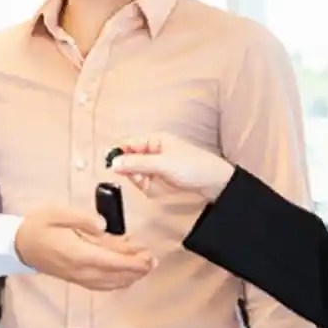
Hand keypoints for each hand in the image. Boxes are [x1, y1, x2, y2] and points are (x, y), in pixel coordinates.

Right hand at [15, 206, 154, 289]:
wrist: (18, 245)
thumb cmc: (38, 226)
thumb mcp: (57, 213)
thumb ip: (81, 219)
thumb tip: (103, 225)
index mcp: (77, 253)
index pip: (111, 261)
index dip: (132, 261)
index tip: (148, 257)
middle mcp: (80, 270)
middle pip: (115, 275)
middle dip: (136, 269)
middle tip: (153, 260)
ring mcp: (78, 277)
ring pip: (110, 283)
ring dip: (130, 277)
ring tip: (145, 267)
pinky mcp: (76, 279)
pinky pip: (101, 285)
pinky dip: (117, 282)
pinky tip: (127, 277)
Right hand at [110, 132, 235, 200]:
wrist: (216, 183)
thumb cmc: (194, 167)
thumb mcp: (162, 165)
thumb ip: (137, 163)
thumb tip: (114, 163)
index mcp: (154, 139)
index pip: (128, 143)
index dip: (118, 155)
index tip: (111, 167)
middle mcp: (154, 150)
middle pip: (130, 159)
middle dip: (132, 171)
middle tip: (140, 179)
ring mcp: (158, 164)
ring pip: (136, 173)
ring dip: (140, 181)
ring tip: (152, 184)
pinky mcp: (162, 176)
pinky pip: (146, 181)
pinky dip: (148, 186)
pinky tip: (158, 188)